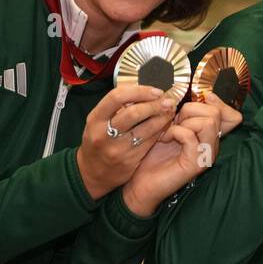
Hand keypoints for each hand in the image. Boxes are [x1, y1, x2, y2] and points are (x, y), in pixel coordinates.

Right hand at [76, 84, 178, 200]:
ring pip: (146, 128)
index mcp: (95, 120)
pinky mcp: (130, 160)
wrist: (92, 173)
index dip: (140, 91)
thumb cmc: (98, 141)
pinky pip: (150, 141)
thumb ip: (116, 107)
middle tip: (168, 101)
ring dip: (163, 117)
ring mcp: (118, 149)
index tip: (155, 91)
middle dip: (155, 104)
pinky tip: (166, 124)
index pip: (117, 97)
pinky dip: (161, 130)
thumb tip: (144, 91)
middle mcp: (104, 134)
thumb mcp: (98, 122)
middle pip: (134, 113)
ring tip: (170, 110)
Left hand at [122, 99, 225, 216]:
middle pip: (216, 113)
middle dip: (191, 110)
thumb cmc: (154, 155)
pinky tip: (164, 139)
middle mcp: (213, 146)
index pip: (233, 117)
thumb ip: (184, 115)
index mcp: (210, 136)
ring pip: (208, 122)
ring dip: (183, 121)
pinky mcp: (195, 164)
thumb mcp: (171, 127)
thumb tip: (193, 96)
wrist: (140, 184)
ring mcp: (206, 156)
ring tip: (169, 131)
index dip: (219, 103)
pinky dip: (175, 132)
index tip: (198, 102)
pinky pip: (190, 136)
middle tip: (174, 122)